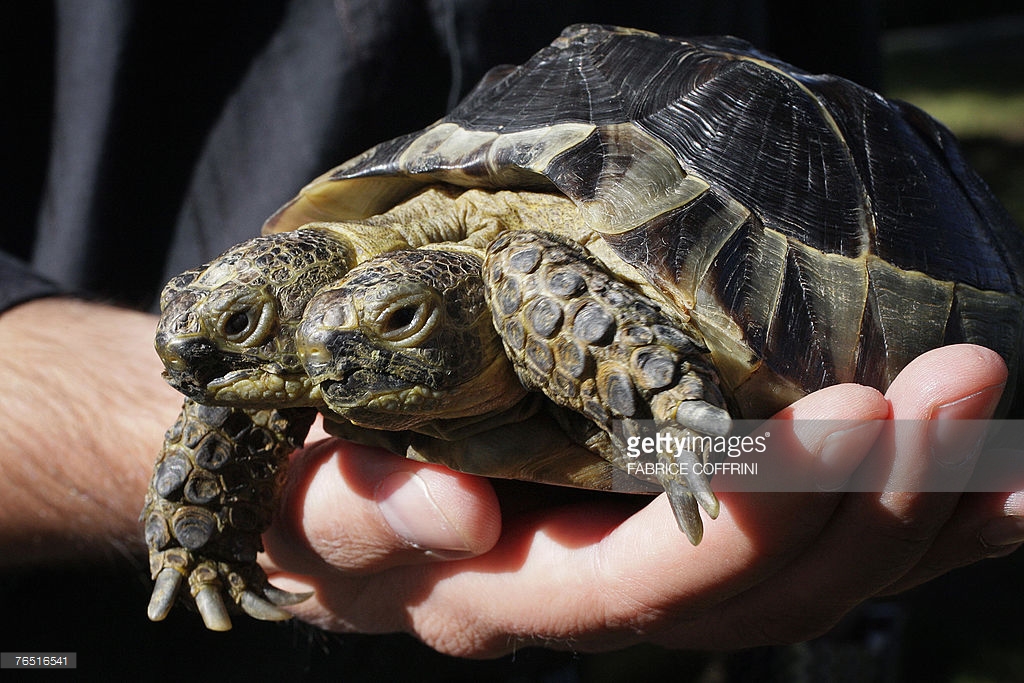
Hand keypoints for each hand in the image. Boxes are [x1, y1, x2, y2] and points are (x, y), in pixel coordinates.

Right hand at [260, 344, 1021, 655]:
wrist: (332, 502)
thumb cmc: (314, 485)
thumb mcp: (310, 498)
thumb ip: (364, 510)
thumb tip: (459, 521)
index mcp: (508, 596)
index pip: (652, 579)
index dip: (759, 511)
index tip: (852, 413)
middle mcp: (595, 605)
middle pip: (761, 592)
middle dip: (874, 496)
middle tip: (961, 381)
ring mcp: (650, 582)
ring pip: (808, 589)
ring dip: (915, 509)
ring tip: (996, 413)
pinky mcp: (681, 547)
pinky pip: (815, 563)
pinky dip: (914, 533)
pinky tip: (996, 492)